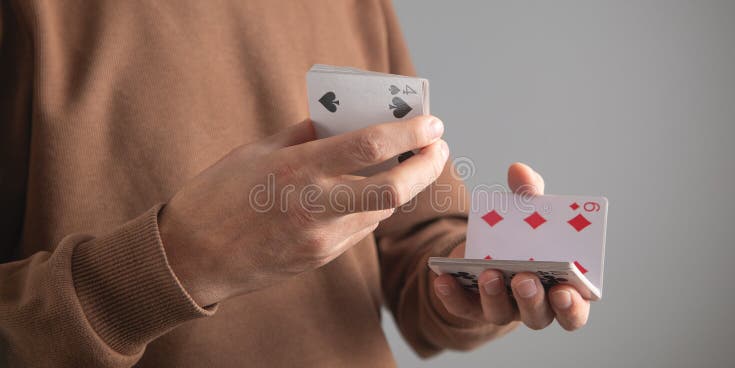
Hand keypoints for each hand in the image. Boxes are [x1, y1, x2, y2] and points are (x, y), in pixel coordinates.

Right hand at [160, 116, 448, 305]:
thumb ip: (307, 136)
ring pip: (383, 211)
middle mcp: (316, 207)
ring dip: (403, 187)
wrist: (192, 256)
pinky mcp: (322, 258)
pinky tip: (367, 192)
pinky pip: (360, 229)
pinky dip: (373, 207)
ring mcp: (321, 239)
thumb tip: (346, 122)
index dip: (410, 132)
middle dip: (427, 167)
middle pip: (395, 191)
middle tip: (437, 148)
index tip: (431, 122)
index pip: (370, 147)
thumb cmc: (219, 195)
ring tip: (407, 164)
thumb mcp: (259, 151)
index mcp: (298, 170)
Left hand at [432, 163, 590, 330]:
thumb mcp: (527, 209)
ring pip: (501, 314)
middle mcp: (533, 305)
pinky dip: (452, 295)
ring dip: (495, 296)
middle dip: (532, 299)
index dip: (572, 305)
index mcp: (560, 287)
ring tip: (489, 273)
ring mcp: (501, 308)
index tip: (565, 289)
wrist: (483, 247)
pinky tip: (443, 279)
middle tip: (524, 278)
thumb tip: (519, 171)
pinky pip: (462, 307)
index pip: (574, 309)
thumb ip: (529, 192)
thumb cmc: (520, 232)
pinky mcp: (470, 306)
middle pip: (538, 316)